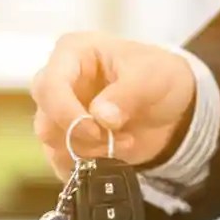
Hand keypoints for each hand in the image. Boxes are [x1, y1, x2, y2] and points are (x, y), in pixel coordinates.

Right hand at [31, 32, 195, 177]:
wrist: (175, 107)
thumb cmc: (159, 76)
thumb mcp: (152, 76)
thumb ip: (127, 93)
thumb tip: (101, 117)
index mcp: (72, 53)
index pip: (49, 85)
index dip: (67, 113)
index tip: (97, 130)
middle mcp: (58, 82)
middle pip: (45, 119)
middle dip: (81, 137)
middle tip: (116, 138)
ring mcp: (61, 113)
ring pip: (52, 144)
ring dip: (89, 153)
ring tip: (123, 144)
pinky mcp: (69, 139)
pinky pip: (60, 161)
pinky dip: (86, 166)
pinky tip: (112, 157)